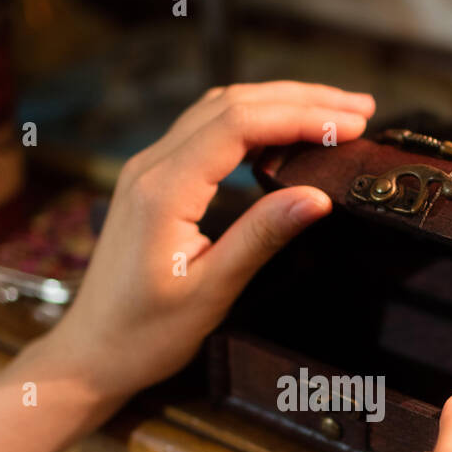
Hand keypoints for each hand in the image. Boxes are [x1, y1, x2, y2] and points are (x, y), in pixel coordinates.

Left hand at [41, 82, 373, 406]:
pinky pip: (206, 131)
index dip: (300, 115)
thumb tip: (317, 196)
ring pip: (219, 109)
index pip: (239, 123)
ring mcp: (148, 169)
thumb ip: (263, 236)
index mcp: (163, 189)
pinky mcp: (153, 180)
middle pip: (232, 102)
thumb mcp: (212, 290)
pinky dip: (253, 122)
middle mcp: (151, 166)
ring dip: (278, 104)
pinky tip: (285, 133)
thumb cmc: (144, 334)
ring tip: (335, 113)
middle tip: (360, 110)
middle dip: (300, 100)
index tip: (351, 124)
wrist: (91, 351)